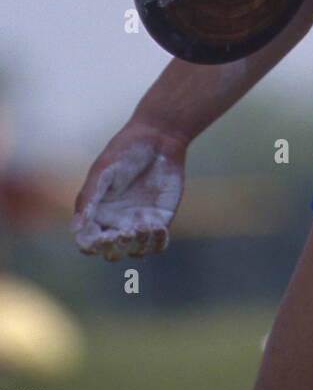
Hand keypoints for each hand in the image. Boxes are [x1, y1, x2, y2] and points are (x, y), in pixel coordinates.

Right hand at [71, 126, 185, 260]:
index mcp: (96, 212)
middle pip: (111, 252)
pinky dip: (157, 242)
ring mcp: (138, 223)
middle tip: (124, 231)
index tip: (101, 236)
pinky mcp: (160, 220)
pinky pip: (158, 244)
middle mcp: (116, 222)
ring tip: (144, 225)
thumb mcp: (103, 169)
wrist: (159, 137)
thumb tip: (75, 229)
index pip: (89, 242)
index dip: (93, 245)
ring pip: (135, 251)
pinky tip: (158, 227)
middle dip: (116, 248)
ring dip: (138, 245)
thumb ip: (88, 198)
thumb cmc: (125, 150)